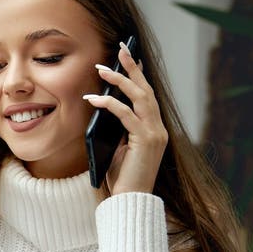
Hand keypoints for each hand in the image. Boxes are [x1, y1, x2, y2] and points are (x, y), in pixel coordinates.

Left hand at [84, 42, 167, 194]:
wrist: (130, 203)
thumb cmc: (121, 180)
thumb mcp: (117, 149)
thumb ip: (115, 130)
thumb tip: (102, 108)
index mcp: (154, 131)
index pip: (147, 97)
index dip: (139, 75)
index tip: (131, 57)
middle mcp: (159, 129)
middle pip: (146, 90)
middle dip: (132, 68)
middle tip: (120, 48)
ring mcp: (155, 134)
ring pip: (139, 98)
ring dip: (120, 80)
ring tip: (101, 69)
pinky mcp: (146, 141)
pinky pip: (126, 116)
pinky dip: (109, 105)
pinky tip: (93, 100)